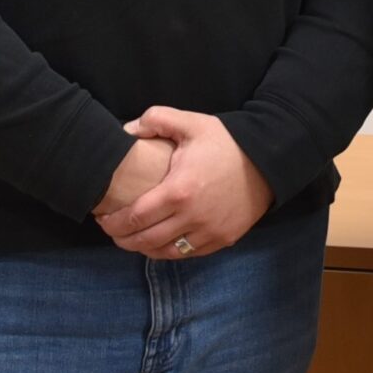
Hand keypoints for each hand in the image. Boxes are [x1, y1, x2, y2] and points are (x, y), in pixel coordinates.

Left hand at [94, 107, 273, 259]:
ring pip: (165, 253)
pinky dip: (171, 251)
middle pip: (144, 241)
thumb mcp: (192, 123)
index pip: (134, 218)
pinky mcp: (224, 239)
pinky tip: (163, 241)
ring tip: (134, 238)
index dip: (112, 223)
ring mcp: (210, 232)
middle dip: (122, 239)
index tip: (103, 218)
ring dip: (144, 248)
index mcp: (179, 191)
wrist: (269, 159)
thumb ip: (156, 119)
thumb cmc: (227, 142)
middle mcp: (192, 217)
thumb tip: (127, 129)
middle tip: (113, 230)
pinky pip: (189, 253)